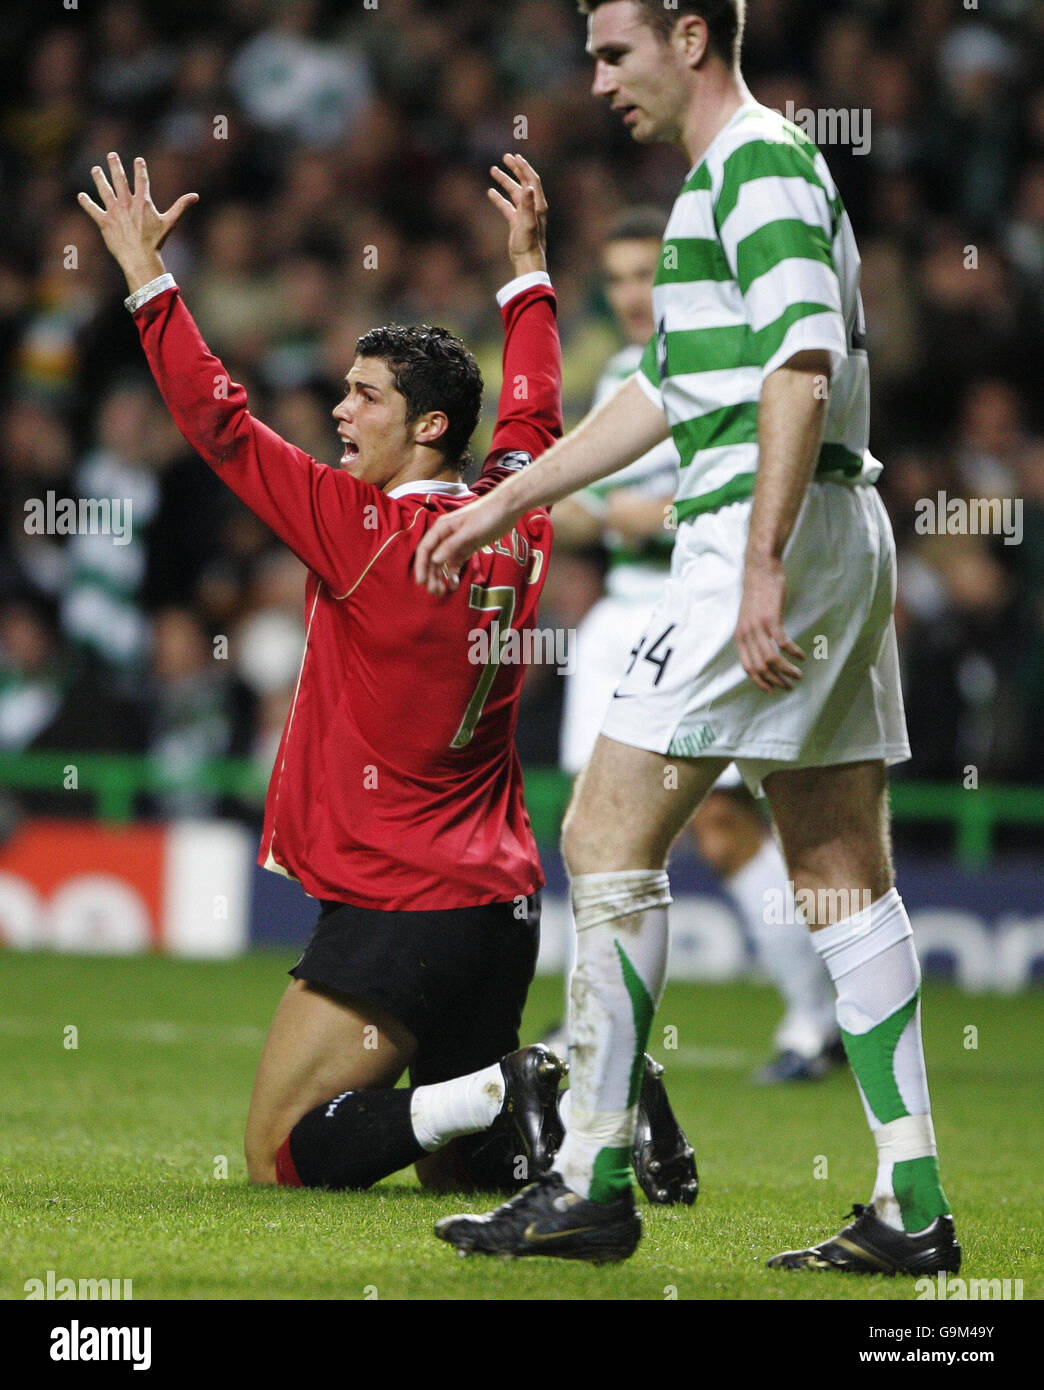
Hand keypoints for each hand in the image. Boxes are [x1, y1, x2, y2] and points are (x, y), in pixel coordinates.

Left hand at [78, 153, 197, 292]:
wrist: (140, 257)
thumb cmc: (155, 241)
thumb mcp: (169, 222)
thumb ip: (180, 206)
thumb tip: (195, 196)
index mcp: (142, 202)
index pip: (141, 180)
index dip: (140, 168)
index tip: (138, 159)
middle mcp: (127, 203)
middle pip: (119, 179)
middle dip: (115, 165)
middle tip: (111, 155)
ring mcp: (114, 211)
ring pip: (104, 190)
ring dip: (99, 178)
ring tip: (95, 170)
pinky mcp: (104, 222)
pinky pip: (93, 209)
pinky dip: (86, 202)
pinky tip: (81, 196)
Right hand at [414, 492, 515, 594]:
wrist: (507, 508)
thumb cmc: (487, 515)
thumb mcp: (469, 531)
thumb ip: (451, 545)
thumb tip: (434, 560)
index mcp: (441, 528)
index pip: (425, 549)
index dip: (421, 567)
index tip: (421, 583)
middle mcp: (445, 535)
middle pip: (432, 558)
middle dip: (431, 575)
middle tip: (436, 592)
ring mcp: (456, 542)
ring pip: (442, 562)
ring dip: (440, 577)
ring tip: (442, 591)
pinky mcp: (467, 546)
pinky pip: (455, 562)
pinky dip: (453, 574)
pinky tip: (454, 584)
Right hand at [488, 153, 546, 276]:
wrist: (527, 261)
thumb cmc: (529, 243)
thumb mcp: (528, 223)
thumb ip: (528, 204)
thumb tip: (528, 186)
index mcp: (538, 204)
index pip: (532, 180)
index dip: (524, 167)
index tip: (515, 157)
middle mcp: (532, 207)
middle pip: (524, 182)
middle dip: (515, 169)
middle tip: (505, 157)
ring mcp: (524, 214)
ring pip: (513, 193)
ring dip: (504, 181)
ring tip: (493, 170)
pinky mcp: (516, 222)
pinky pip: (507, 206)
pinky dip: (499, 198)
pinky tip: (490, 192)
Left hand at [734, 554, 805, 692]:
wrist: (760, 569)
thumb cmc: (757, 593)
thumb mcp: (749, 617)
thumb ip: (753, 635)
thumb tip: (762, 650)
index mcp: (740, 636)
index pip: (747, 667)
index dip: (759, 682)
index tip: (771, 691)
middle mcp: (746, 634)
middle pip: (760, 667)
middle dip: (775, 681)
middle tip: (789, 687)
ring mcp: (758, 627)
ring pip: (771, 659)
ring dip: (786, 671)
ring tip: (798, 676)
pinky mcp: (771, 619)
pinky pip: (783, 643)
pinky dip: (793, 653)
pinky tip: (801, 656)